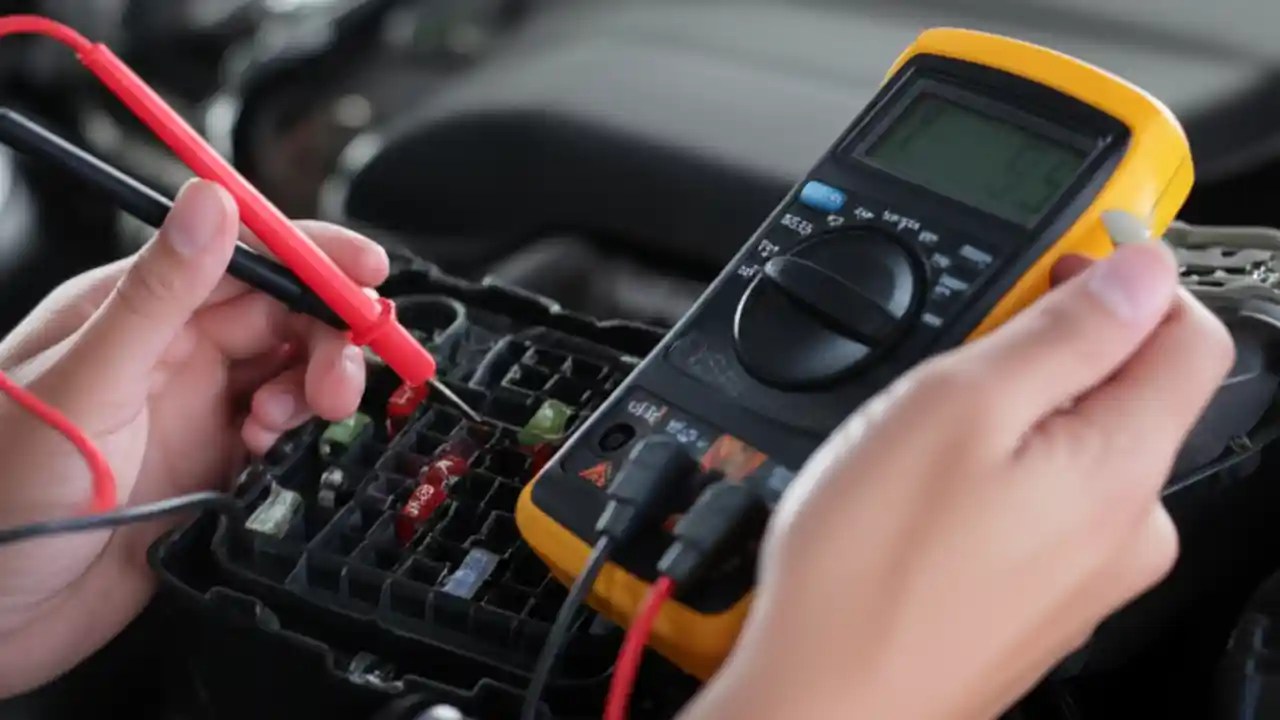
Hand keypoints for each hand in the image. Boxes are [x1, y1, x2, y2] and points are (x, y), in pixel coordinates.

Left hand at [0, 180, 387, 695]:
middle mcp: (172, 352)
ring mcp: (194, 411)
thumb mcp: (88, 381)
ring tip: (309, 418)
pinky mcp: (212, 467)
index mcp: (136, 309)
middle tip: (338, 383)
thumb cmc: (2, 494)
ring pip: (290, 373)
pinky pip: (283, 436)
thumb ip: (159, 293)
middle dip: (329, 336)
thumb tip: (214, 200)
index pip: (243, 257)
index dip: (312, 258)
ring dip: (317, 388)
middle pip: (283, 316)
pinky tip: (272, 456)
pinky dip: (298, 440)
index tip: (367, 274)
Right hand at [681, 242, 1233, 718]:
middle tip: (962, 352)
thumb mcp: (957, 407)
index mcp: (1123, 470)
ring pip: (1071, 451)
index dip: (1130, 274)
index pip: (1191, 333)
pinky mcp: (1034, 602)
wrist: (823, 707)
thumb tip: (1138, 273)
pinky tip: (923, 494)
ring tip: (922, 431)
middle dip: (1054, 350)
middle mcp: (1125, 530)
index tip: (1064, 254)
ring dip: (1015, 415)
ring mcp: (1081, 576)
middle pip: (1126, 393)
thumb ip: (1063, 335)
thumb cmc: (870, 572)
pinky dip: (994, 474)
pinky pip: (1037, 507)